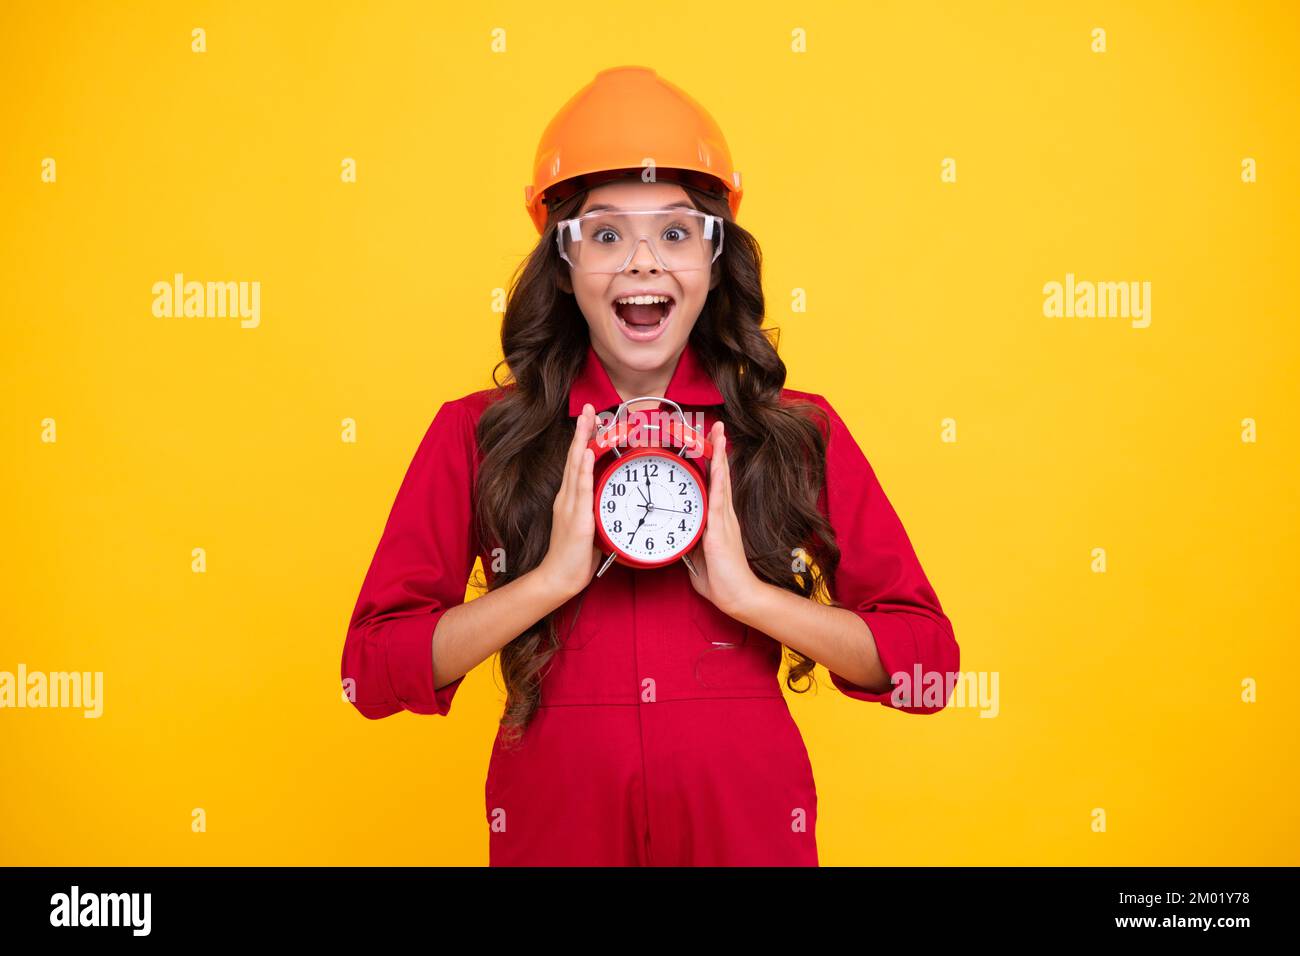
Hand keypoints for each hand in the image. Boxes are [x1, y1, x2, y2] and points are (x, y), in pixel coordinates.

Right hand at [536, 403, 603, 600]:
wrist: (559, 577)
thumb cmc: (574, 556)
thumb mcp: (589, 526)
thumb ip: (598, 510)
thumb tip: (613, 500)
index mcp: (570, 498)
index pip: (577, 463)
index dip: (583, 439)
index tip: (590, 420)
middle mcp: (567, 497)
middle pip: (575, 457)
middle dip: (582, 431)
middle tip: (588, 408)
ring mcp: (570, 506)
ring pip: (577, 467)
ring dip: (583, 441)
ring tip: (588, 420)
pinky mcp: (577, 519)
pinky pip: (582, 489)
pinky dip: (585, 469)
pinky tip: (588, 453)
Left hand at [687, 420, 763, 617]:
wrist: (737, 595)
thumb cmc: (721, 581)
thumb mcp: (697, 559)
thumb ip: (689, 544)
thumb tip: (677, 537)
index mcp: (718, 520)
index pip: (714, 486)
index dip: (711, 465)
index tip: (707, 446)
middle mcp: (723, 515)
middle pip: (720, 476)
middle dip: (717, 450)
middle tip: (715, 427)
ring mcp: (724, 519)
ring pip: (721, 480)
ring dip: (718, 456)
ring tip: (718, 433)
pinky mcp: (721, 527)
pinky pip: (718, 497)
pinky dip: (718, 477)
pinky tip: (718, 462)